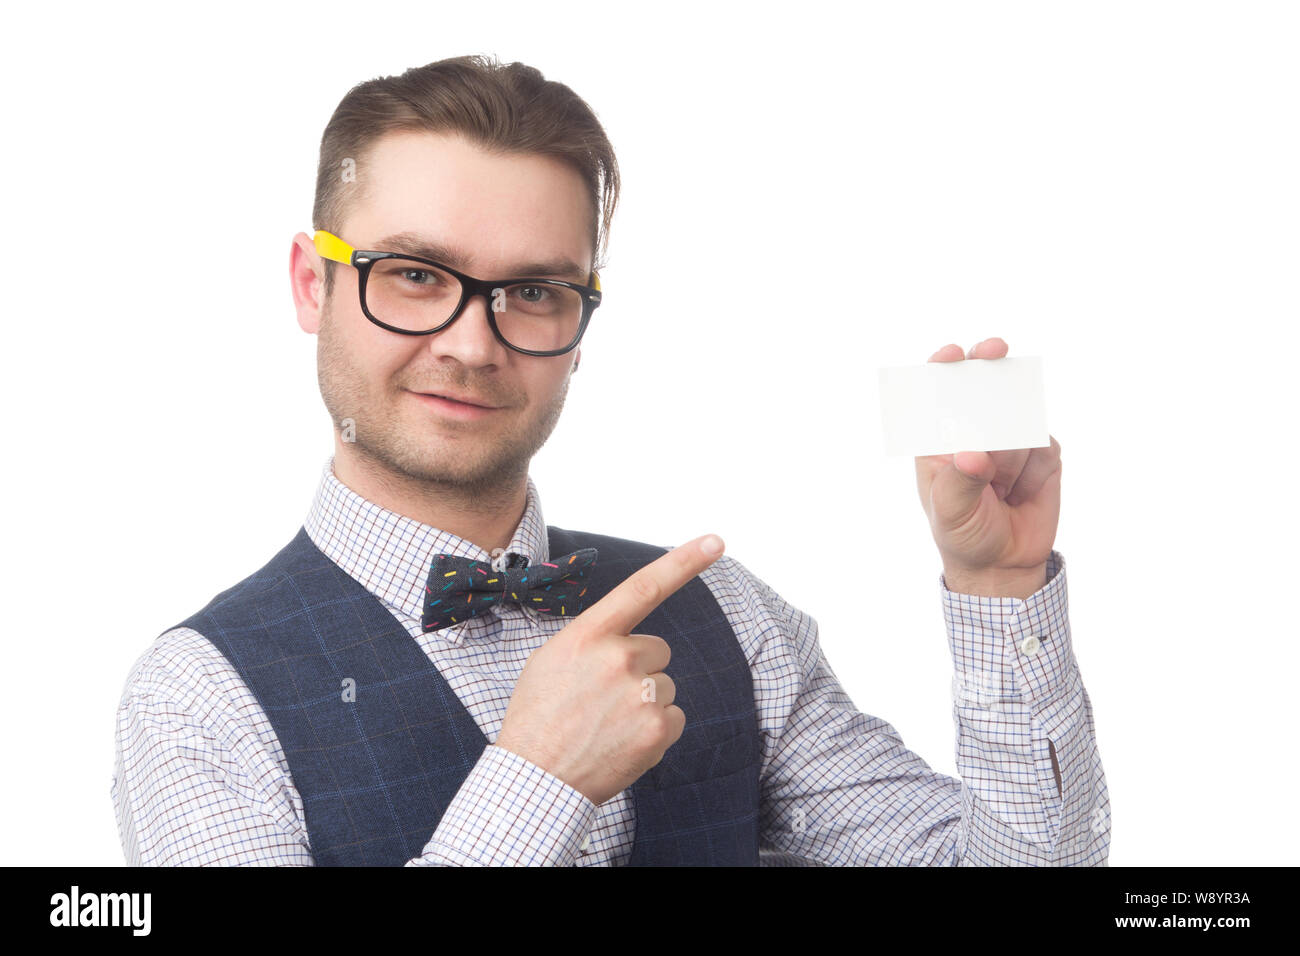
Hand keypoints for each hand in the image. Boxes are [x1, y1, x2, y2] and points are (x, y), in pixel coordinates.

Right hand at [495, 533, 725, 805]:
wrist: (534, 779)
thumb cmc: (539, 718)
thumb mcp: (551, 660)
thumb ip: (592, 639)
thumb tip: (624, 639)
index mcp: (589, 634)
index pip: (643, 587)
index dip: (684, 561)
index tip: (716, 541)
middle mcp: (619, 657)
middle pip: (658, 649)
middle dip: (640, 670)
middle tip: (603, 699)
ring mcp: (641, 693)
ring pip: (666, 686)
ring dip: (646, 703)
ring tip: (606, 725)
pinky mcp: (657, 728)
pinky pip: (674, 718)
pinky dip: (655, 731)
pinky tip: (622, 743)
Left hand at [914, 337, 1061, 596]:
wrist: (1004, 565)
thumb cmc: (963, 535)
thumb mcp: (951, 513)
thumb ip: (960, 483)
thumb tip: (973, 454)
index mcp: (941, 440)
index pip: (939, 394)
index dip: (945, 367)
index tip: (954, 354)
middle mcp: (975, 432)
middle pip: (982, 386)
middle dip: (988, 366)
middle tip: (995, 351)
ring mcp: (1011, 440)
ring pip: (1019, 421)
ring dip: (1013, 453)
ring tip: (1002, 489)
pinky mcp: (1042, 454)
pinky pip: (1045, 447)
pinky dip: (1037, 469)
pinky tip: (1024, 493)